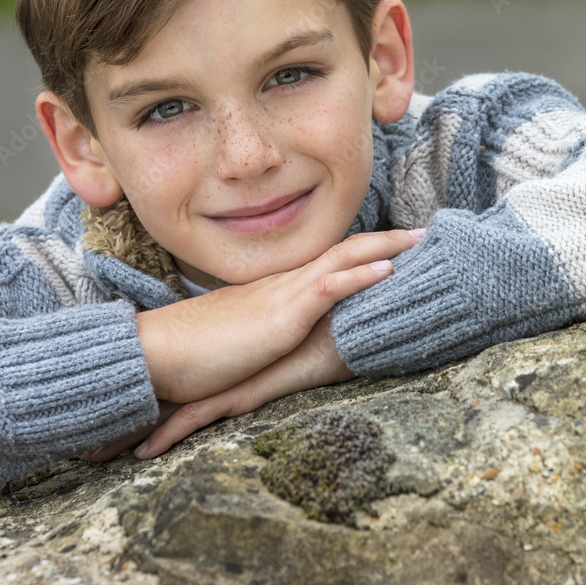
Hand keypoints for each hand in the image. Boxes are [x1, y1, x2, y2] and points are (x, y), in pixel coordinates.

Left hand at [84, 311, 354, 462]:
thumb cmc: (320, 332)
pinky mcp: (237, 389)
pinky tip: (142, 454)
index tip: (110, 407)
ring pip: (164, 408)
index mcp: (219, 357)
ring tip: (92, 453)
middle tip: (86, 441)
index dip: (139, 393)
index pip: (171, 376)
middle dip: (119, 414)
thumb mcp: (284, 351)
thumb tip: (252, 370)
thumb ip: (267, 357)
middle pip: (155, 391)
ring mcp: (222, 376)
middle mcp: (214, 365)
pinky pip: (193, 418)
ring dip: (128, 431)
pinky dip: (165, 436)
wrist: (342, 319)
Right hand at [136, 228, 421, 404]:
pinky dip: (361, 275)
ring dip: (386, 247)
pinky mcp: (280, 318)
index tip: (396, 245)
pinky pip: (328, 288)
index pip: (328, 261)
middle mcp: (284, 284)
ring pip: (343, 260)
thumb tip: (286, 339)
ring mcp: (284, 296)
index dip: (363, 250)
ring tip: (422, 239)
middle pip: (344, 251)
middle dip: (387, 239)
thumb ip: (267, 334)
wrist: (160, 353)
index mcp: (277, 291)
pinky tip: (390, 268)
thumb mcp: (243, 340)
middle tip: (425, 231)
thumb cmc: (195, 352)